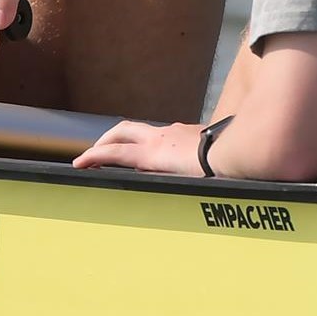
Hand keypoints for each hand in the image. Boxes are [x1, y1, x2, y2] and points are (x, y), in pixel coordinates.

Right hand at [73, 119, 208, 175]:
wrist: (238, 153)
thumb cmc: (211, 173)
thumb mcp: (180, 184)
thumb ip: (157, 182)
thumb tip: (140, 181)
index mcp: (153, 152)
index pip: (115, 153)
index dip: (93, 157)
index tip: (78, 162)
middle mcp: (160, 137)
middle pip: (122, 131)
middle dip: (105, 140)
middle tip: (96, 151)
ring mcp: (175, 131)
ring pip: (143, 130)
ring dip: (129, 139)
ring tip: (126, 155)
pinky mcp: (190, 131)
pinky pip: (163, 134)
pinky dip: (152, 141)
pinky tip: (162, 155)